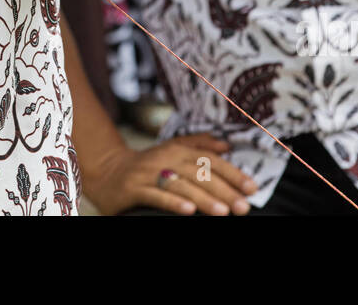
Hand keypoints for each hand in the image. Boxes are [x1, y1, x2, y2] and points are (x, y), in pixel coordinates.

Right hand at [84, 134, 258, 215]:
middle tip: (243, 206)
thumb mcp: (170, 150)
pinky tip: (189, 212)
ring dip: (204, 199)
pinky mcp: (133, 189)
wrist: (105, 171)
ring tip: (223, 212)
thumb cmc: (145, 165)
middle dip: (224, 190)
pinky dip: (173, 203)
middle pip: (199, 173)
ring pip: (180, 185)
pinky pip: (156, 196)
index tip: (252, 188)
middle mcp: (164, 159)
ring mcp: (147, 173)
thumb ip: (197, 144)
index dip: (232, 172)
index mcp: (176, 150)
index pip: (210, 159)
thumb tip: (226, 145)